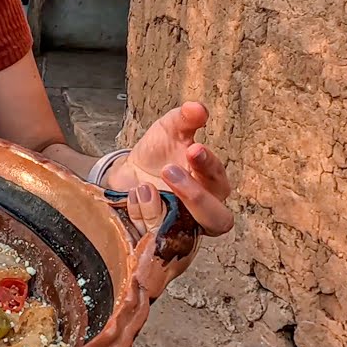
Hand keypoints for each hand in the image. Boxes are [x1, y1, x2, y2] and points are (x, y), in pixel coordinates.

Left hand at [104, 101, 232, 235]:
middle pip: (218, 219)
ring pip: (190, 236)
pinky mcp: (159, 238)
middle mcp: (202, 212)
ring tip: (146, 188)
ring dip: (163, 211)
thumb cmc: (157, 154)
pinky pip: (157, 239)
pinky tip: (132, 197)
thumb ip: (184, 119)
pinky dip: (141, 216)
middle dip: (196, 196)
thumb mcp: (168, 131)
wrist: (126, 174)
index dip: (209, 166)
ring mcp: (181, 229)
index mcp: (210, 184)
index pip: (220, 181)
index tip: (193, 149)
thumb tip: (198, 107)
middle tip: (170, 170)